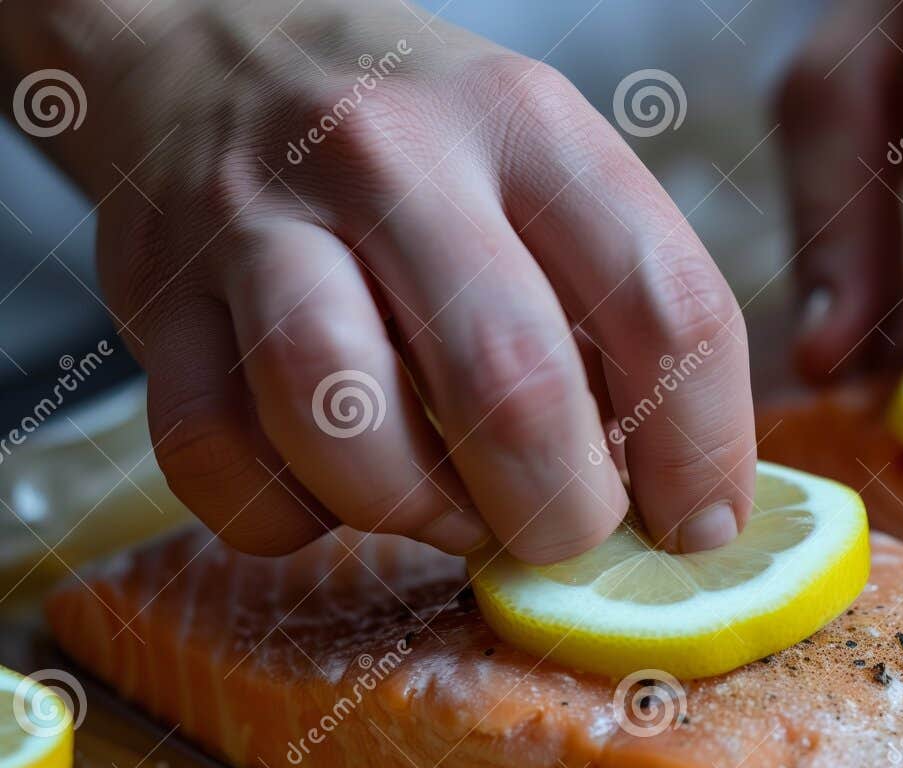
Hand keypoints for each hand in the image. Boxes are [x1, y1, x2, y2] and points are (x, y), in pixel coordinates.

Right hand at [4, 0, 753, 561]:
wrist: (212, 47)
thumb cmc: (422, 151)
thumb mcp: (543, 171)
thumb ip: (617, 311)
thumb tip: (683, 505)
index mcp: (526, 124)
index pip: (664, 304)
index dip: (700, 451)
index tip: (698, 526)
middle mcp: (391, 156)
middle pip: (508, 381)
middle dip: (561, 509)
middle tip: (569, 535)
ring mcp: (254, 220)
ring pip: (340, 416)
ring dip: (420, 513)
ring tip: (454, 514)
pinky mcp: (153, 295)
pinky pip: (217, 459)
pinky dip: (287, 516)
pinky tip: (333, 489)